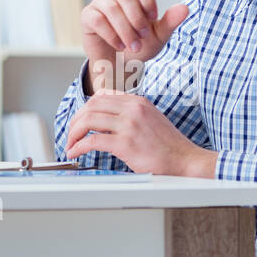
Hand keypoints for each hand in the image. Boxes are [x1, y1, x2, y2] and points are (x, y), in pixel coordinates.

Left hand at [64, 91, 216, 177]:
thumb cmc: (169, 146)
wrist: (185, 160)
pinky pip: (92, 141)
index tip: (80, 120)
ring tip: (70, 144)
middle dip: (76, 120)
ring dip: (73, 133)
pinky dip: (79, 147)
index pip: (102, 96)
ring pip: (88, 120)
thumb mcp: (151, 119)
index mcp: (138, 102)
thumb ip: (131, 115)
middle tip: (71, 134)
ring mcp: (129, 125)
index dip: (85, 109)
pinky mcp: (125, 143)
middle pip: (91, 106)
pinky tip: (75, 153)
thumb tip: (108, 120)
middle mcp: (133, 109)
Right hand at [81, 0, 188, 74]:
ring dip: (124, 29)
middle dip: (136, 17)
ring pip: (110, 7)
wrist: (120, 64)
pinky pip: (97, 20)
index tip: (153, 19)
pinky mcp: (87, 17)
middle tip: (143, 36)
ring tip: (132, 46)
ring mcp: (99, 3)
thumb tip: (185, 8)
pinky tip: (119, 46)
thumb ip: (170, 21)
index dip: (147, 0)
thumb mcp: (158, 36)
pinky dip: (110, 34)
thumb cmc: (139, 45)